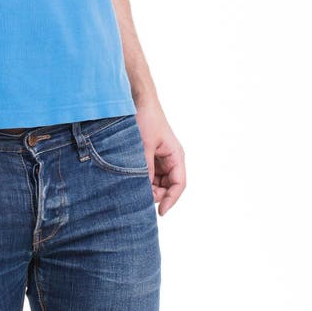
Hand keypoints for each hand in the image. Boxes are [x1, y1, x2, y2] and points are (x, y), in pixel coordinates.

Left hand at [135, 97, 185, 215]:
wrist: (137, 99)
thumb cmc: (145, 118)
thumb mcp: (144, 146)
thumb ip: (146, 169)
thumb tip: (146, 191)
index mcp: (176, 155)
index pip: (179, 184)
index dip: (171, 200)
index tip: (160, 212)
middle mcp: (171, 158)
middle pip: (168, 186)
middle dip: (157, 194)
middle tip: (140, 196)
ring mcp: (161, 157)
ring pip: (158, 182)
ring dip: (149, 187)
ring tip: (134, 186)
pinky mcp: (151, 155)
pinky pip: (151, 173)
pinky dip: (144, 178)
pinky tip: (132, 178)